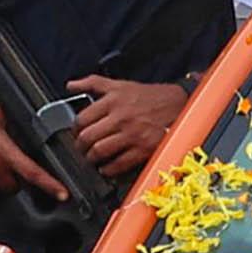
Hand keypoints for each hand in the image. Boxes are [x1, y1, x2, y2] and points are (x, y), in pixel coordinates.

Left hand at [70, 74, 187, 175]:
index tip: (76, 133)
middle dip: (80, 146)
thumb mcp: (121, 84)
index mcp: (113, 100)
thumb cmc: (150, 96)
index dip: (75, 129)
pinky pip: (117, 164)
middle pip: (87, 137)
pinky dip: (108, 169)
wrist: (180, 104)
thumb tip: (71, 85)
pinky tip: (106, 167)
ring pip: (99, 151)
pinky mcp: (142, 149)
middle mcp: (120, 117)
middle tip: (81, 148)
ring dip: (91, 158)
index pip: (82, 119)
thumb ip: (94, 83)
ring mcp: (131, 134)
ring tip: (92, 157)